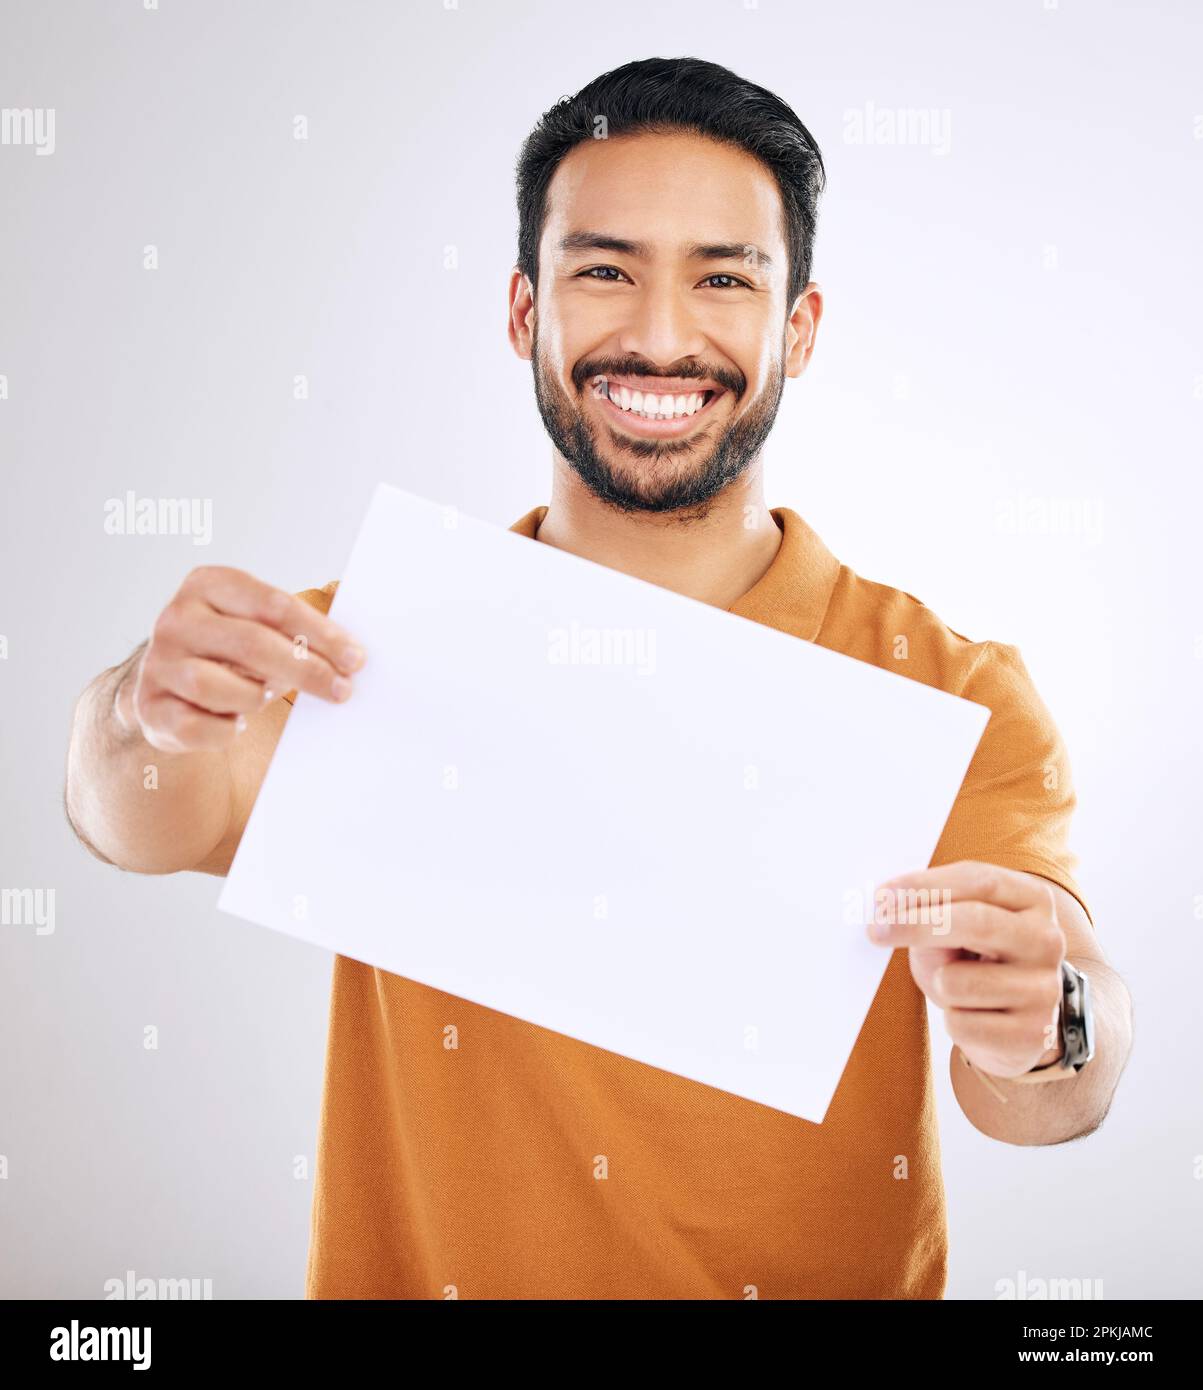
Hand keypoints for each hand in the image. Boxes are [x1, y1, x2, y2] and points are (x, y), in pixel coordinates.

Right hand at [121, 567, 364, 751]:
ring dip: (256, 696)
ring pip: (218, 685)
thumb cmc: (230, 651)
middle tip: (342, 690)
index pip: (273, 605)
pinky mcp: (150, 707)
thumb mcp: (259, 622)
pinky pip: (196, 726)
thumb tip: (349, 627)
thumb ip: (298, 622)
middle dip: (306, 670)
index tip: (355, 659)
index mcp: (208, 585)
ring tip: (270, 696)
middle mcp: (177, 619)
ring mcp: (159, 663)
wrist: (169, 684)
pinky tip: (238, 723)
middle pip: (251, 644)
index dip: (320, 633)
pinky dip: (225, 730)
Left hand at [866, 861, 1065, 1078]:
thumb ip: (931, 915)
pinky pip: (960, 1024)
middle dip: (915, 923)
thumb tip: (889, 915)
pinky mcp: (1031, 1035)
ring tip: (953, 986)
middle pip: (976, 922)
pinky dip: (951, 1020)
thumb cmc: (976, 962)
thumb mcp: (954, 929)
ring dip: (935, 982)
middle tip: (875, 930)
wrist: (1017, 1024)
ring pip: (956, 980)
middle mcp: (1047, 940)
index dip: (925, 885)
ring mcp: (1045, 989)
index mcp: (1032, 900)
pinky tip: (974, 1017)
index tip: (881, 896)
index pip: (979, 881)